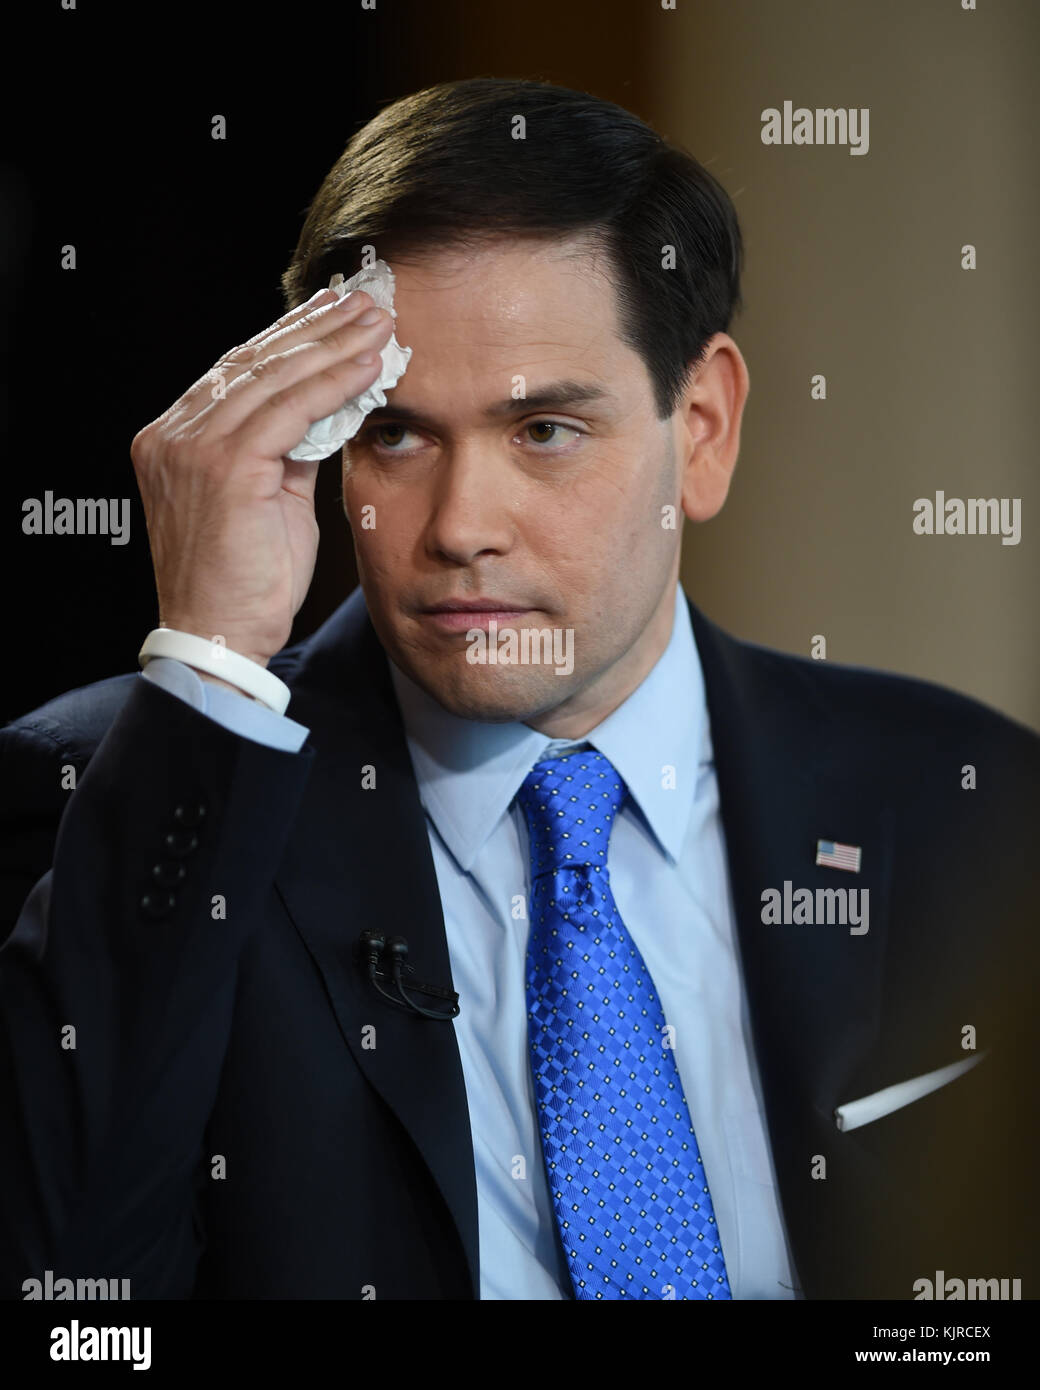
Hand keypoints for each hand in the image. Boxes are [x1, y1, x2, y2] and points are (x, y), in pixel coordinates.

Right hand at [130, 288, 393, 666]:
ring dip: (333, 346)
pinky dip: (333, 383)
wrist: (221, 639)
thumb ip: (289, 452)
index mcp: (175, 439)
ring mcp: (192, 448)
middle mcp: (173, 435)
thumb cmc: (247, 582)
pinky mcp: (222, 468)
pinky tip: (369, 365)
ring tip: (378, 323)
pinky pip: (289, 410)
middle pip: (254, 363)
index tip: (334, 314)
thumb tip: (327, 410)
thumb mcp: (271, 502)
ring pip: (274, 378)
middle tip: (366, 302)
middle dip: (316, 328)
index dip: (291, 339)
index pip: (239, 373)